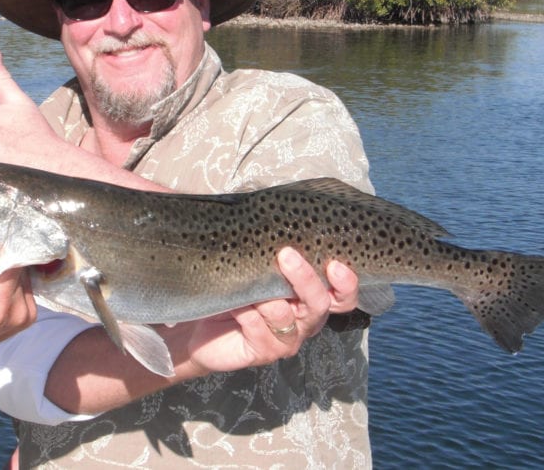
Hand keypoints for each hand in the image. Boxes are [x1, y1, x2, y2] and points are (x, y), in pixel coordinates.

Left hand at [168, 250, 358, 375]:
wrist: (196, 328)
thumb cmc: (227, 288)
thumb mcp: (239, 259)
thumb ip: (241, 233)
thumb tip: (196, 192)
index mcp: (307, 294)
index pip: (341, 292)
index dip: (346, 281)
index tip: (336, 261)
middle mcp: (304, 317)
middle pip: (322, 303)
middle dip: (307, 278)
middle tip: (286, 255)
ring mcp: (285, 337)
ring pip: (290, 318)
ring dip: (270, 299)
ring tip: (249, 287)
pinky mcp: (263, 351)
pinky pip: (262, 331)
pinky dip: (249, 315)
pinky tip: (235, 306)